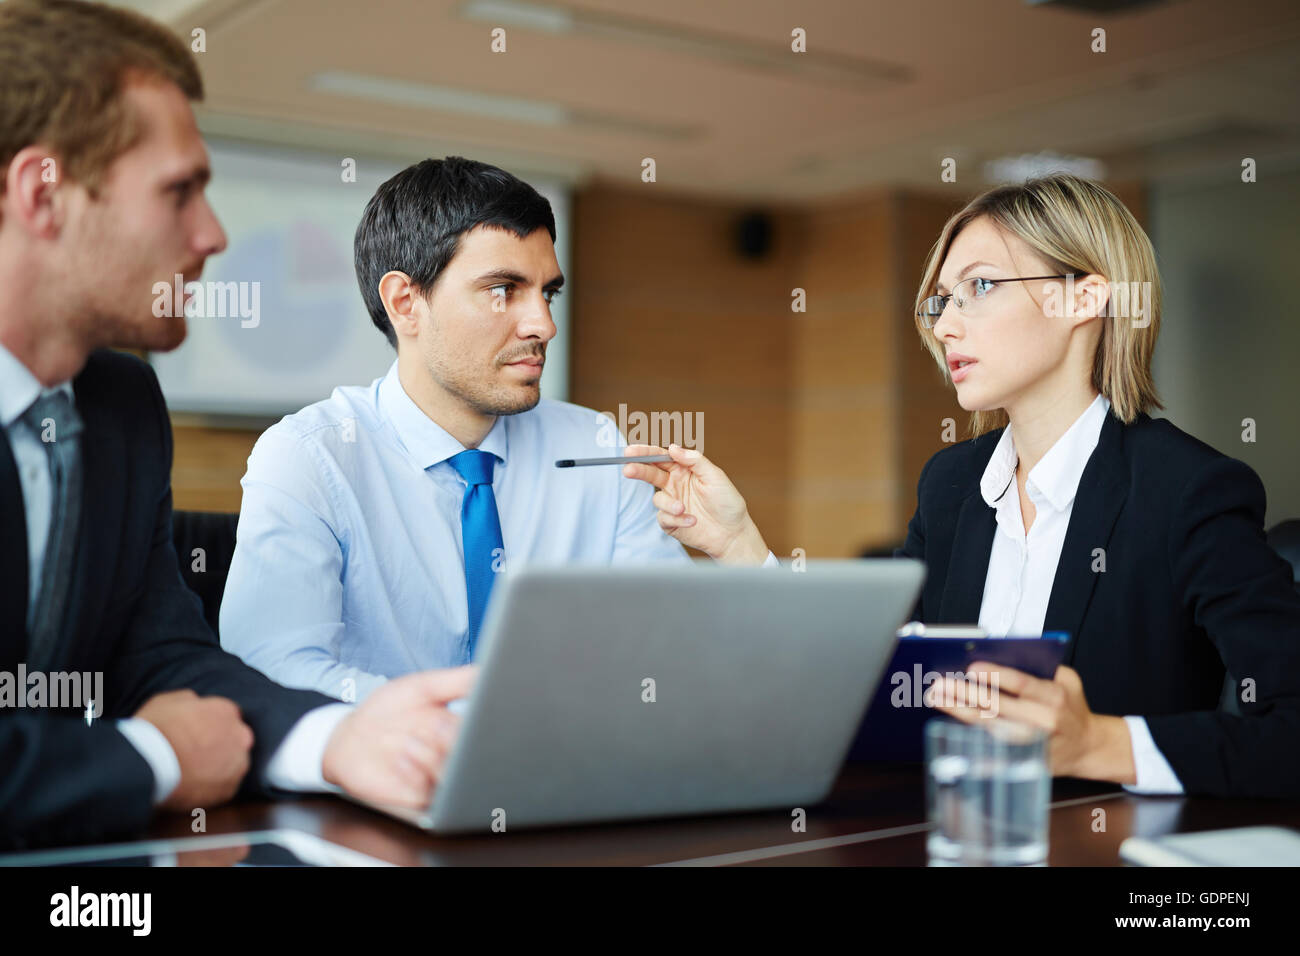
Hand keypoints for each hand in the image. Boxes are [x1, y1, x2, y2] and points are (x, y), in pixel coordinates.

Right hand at [134, 689, 253, 811]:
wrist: (148, 765)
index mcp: (226, 711)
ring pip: (233, 764)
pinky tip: (192, 786)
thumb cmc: (155, 730)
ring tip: (192, 772)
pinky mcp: (229, 789)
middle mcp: (240, 736)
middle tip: (195, 753)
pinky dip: (212, 787)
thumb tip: (193, 703)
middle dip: (219, 744)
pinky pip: (224, 786)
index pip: (227, 716)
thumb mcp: (168, 701)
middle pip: (235, 739)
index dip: (211, 724)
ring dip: (218, 766)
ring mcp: (237, 764)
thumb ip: (190, 701)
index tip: (198, 733)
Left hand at [322, 666, 476, 808]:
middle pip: (472, 754)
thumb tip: (485, 671)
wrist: (351, 739)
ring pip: (452, 772)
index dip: (477, 724)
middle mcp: (453, 754)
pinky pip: (429, 790)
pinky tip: (399, 759)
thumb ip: (455, 681)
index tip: (459, 713)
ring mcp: (438, 776)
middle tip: (435, 725)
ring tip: (407, 741)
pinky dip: (414, 772)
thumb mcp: (421, 687)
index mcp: (460, 728)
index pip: (485, 730)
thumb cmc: (387, 710)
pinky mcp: (421, 797)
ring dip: (430, 754)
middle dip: (452, 738)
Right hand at [621, 443, 768, 563]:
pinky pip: (664, 518)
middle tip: (629, 469)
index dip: (645, 453)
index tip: (631, 451)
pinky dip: (677, 519)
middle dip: (638, 470)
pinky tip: (692, 521)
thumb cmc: (728, 503)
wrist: (733, 534)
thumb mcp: (715, 476)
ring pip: (657, 499)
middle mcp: (675, 485)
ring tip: (683, 508)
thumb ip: (694, 460)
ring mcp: (672, 503)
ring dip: (668, 503)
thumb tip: (673, 448)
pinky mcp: (671, 522)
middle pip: (651, 473)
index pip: (661, 457)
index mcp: (684, 470)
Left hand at [927, 662, 1136, 784]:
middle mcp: (1043, 721)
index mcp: (1055, 697)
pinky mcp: (1023, 759)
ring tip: (938, 698)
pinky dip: (968, 734)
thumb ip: (1040, 668)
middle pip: (998, 706)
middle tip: (941, 683)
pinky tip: (949, 724)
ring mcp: (1031, 744)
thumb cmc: (1072, 708)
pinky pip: (990, 746)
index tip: (970, 668)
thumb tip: (1000, 656)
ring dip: (959, 711)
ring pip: (989, 726)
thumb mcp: (1068, 680)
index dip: (995, 675)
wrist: (1088, 747)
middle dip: (965, 693)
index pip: (1021, 684)